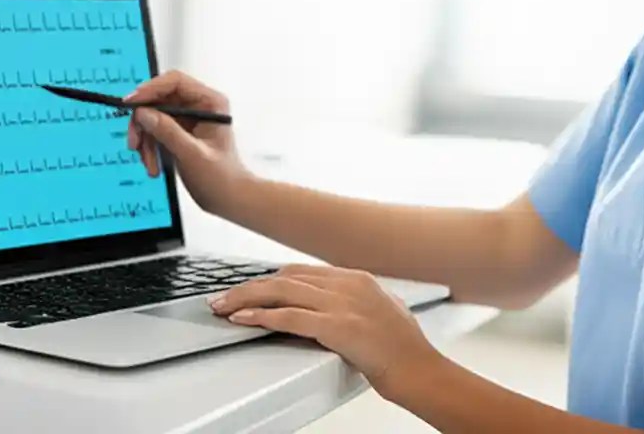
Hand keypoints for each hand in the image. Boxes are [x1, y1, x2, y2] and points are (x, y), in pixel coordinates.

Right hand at [124, 70, 251, 210]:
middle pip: (159, 100)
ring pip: (153, 117)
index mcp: (210, 103)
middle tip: (134, 144)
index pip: (175, 82)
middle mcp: (199, 106)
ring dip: (146, 140)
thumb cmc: (221, 178)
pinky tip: (153, 165)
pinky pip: (155, 132)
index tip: (130, 104)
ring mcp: (189, 119)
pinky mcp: (180, 133)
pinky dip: (150, 148)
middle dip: (144, 123)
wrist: (228, 199)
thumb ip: (167, 132)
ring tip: (149, 164)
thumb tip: (143, 113)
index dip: (150, 89)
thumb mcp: (192, 154)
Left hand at [209, 265, 444, 396]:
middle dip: (249, 286)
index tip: (248, 288)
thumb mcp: (381, 311)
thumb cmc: (403, 350)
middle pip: (285, 277)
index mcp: (357, 278)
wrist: (421, 371)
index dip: (269, 280)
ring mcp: (343, 303)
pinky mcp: (338, 327)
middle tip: (223, 297)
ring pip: (281, 292)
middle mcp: (348, 284)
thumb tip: (328, 304)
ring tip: (223, 307)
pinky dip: (262, 316)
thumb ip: (355, 301)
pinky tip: (244, 319)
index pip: (301, 271)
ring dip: (245, 298)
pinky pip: (290, 317)